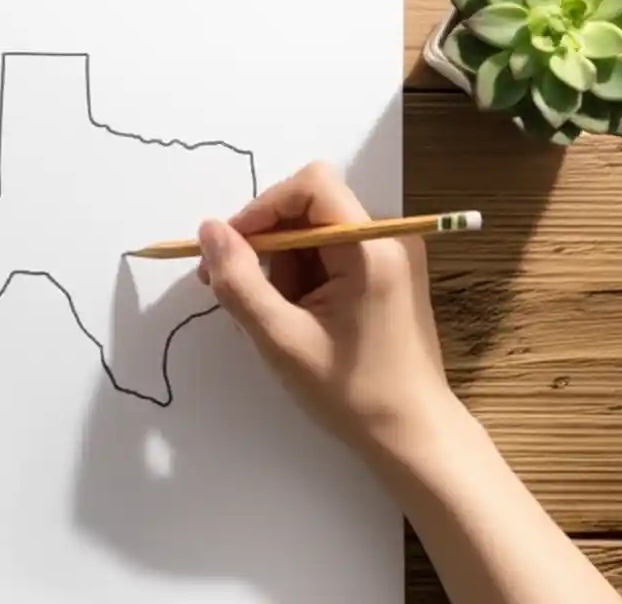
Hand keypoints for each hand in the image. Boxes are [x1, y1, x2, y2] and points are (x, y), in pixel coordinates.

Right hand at [196, 161, 457, 456]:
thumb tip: (209, 229)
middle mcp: (387, 239)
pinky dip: (300, 279)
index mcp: (371, 247)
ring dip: (280, 266)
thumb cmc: (352, 393)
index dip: (263, 207)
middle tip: (231, 286)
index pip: (312, 185)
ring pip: (314, 234)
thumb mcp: (282, 339)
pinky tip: (290, 318)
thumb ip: (240, 282)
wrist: (412, 435)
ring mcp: (389, 257)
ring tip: (269, 317)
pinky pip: (329, 256)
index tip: (230, 248)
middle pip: (310, 208)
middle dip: (265, 242)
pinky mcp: (385, 276)